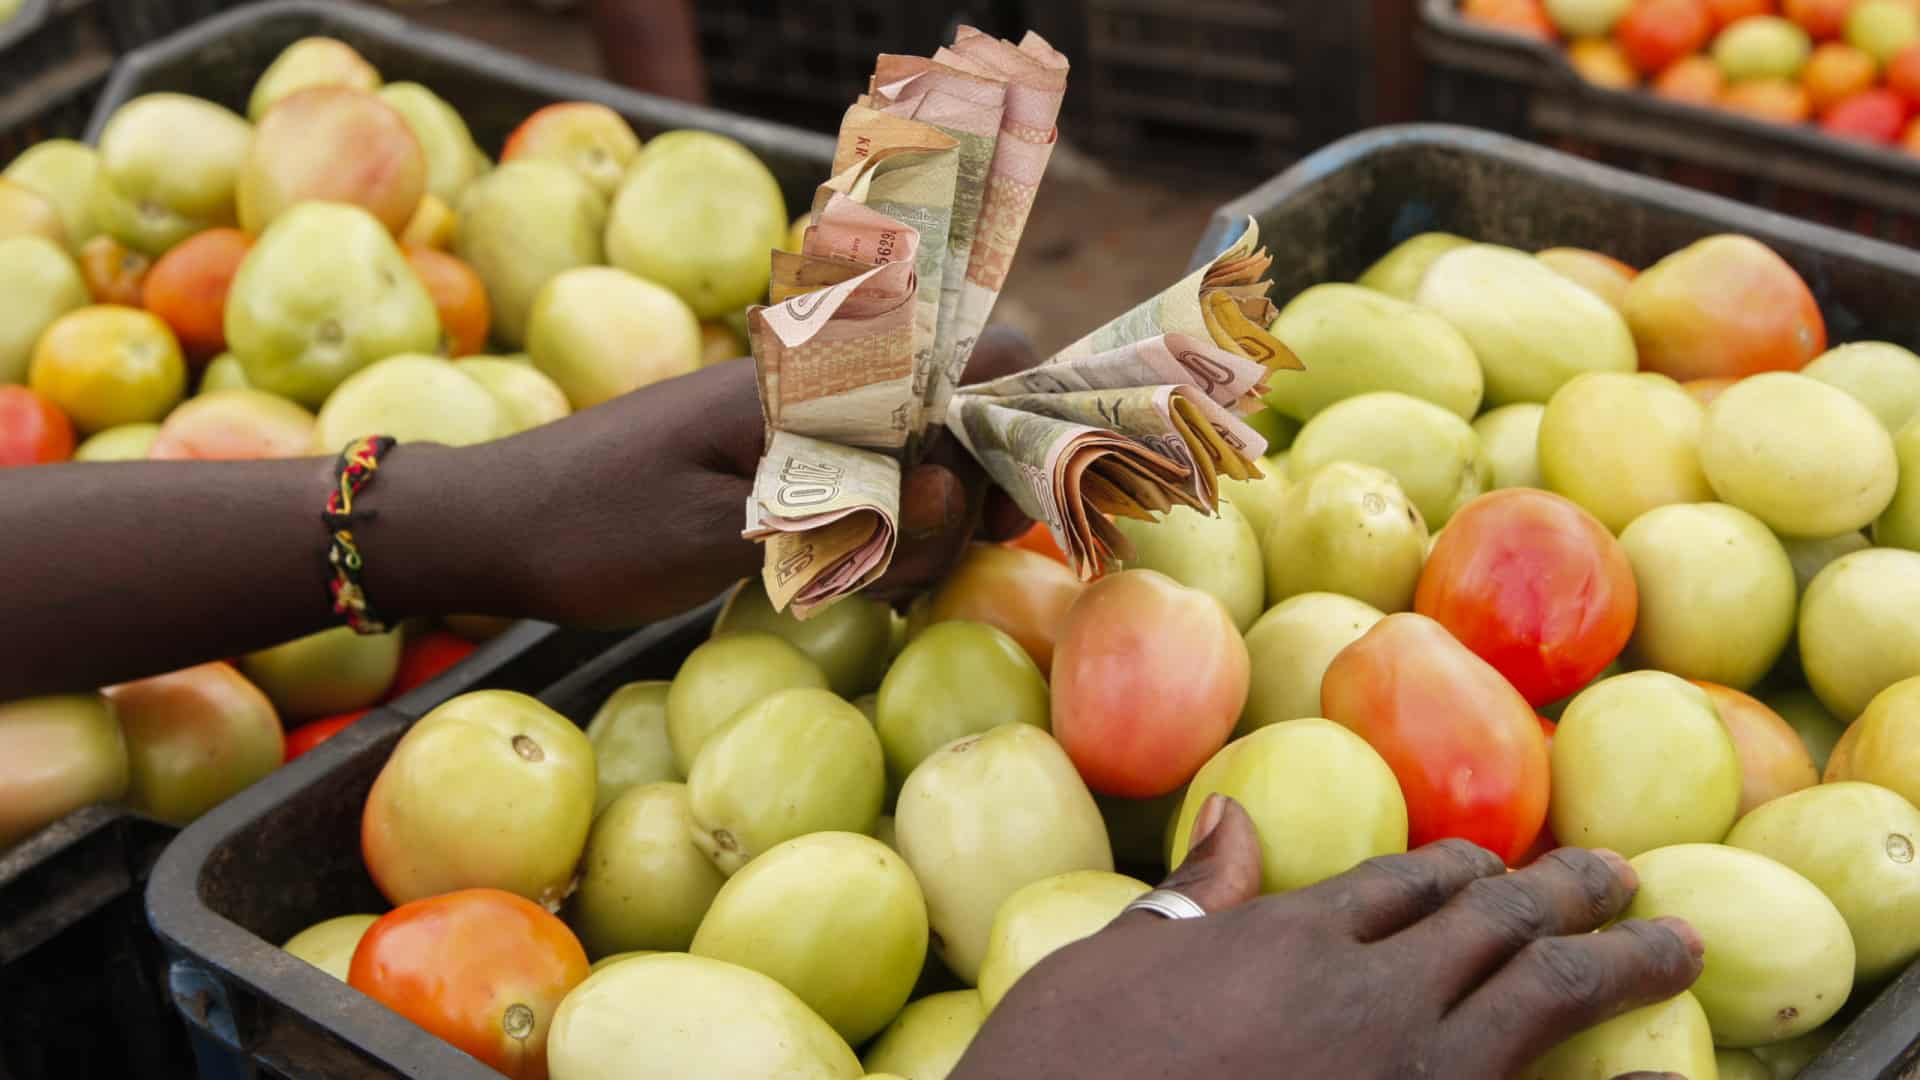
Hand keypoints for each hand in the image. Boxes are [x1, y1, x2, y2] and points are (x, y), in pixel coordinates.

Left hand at [493, 327, 1036, 627]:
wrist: (492, 523)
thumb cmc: (595, 529)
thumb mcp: (721, 537)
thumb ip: (848, 514)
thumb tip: (953, 489)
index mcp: (819, 377)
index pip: (979, 352)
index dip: (1021, 426)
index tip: (995, 515)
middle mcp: (828, 384)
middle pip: (968, 415)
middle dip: (970, 498)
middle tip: (912, 572)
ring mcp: (810, 421)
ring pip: (928, 458)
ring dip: (928, 530)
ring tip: (873, 587)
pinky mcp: (789, 460)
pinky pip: (878, 483)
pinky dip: (890, 537)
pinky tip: (859, 586)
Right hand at [956, 796, 1704, 1079]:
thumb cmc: (1064, 1066)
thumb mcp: (1112, 962)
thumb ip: (1196, 897)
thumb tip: (1233, 816)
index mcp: (1290, 937)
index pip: (1409, 884)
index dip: (1467, 869)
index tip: (1505, 865)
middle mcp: (1368, 996)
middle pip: (1495, 925)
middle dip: (1570, 896)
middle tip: (1625, 880)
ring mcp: (1407, 1077)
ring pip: (1538, 999)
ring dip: (1614, 965)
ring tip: (1670, 943)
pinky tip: (1640, 1074)